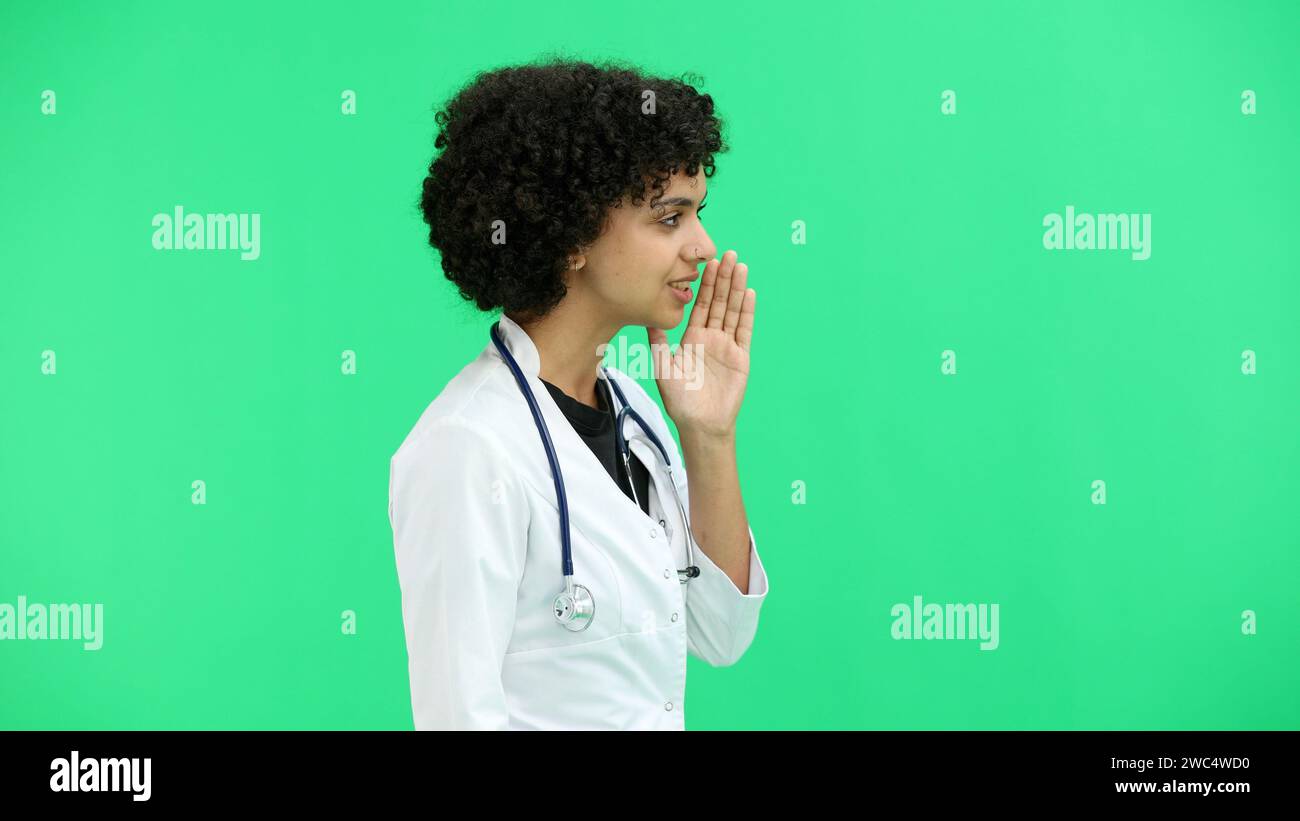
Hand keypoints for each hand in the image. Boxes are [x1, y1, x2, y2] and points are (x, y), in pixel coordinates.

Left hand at [647, 250, 754, 439]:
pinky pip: (744, 330)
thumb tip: (647, 316)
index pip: (700, 305)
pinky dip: (747, 312)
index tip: (708, 263)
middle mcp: (711, 338)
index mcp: (692, 338)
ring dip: (737, 289)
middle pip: (719, 302)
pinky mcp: (741, 356)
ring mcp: (727, 346)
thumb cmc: (679, 400)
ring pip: (733, 311)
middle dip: (723, 279)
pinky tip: (749, 294)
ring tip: (741, 266)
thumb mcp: (663, 367)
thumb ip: (658, 341)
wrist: (700, 424)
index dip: (705, 284)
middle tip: (728, 253)